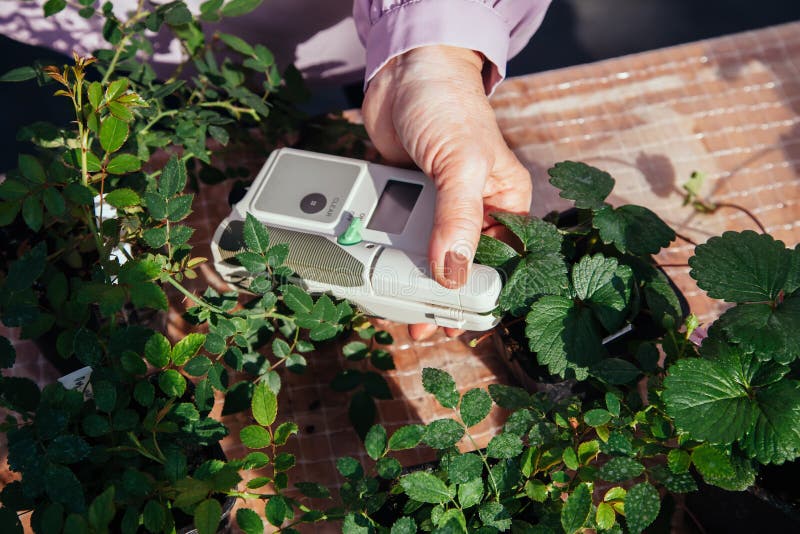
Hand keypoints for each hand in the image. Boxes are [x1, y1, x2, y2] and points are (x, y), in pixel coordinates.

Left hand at [362, 45, 531, 339]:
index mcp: (505, 203)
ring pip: (425, 256)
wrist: (402, 70)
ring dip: (411, 281)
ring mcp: (435, 207)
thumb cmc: (448, 104)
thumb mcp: (462, 164)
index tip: (461, 321)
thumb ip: (458, 219)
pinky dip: (387, 256)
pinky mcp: (403, 200)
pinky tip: (378, 276)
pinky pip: (397, 238)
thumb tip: (452, 274)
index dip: (483, 293)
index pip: (503, 261)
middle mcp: (473, 210)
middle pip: (460, 266)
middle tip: (424, 325)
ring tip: (397, 308)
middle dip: (442, 297)